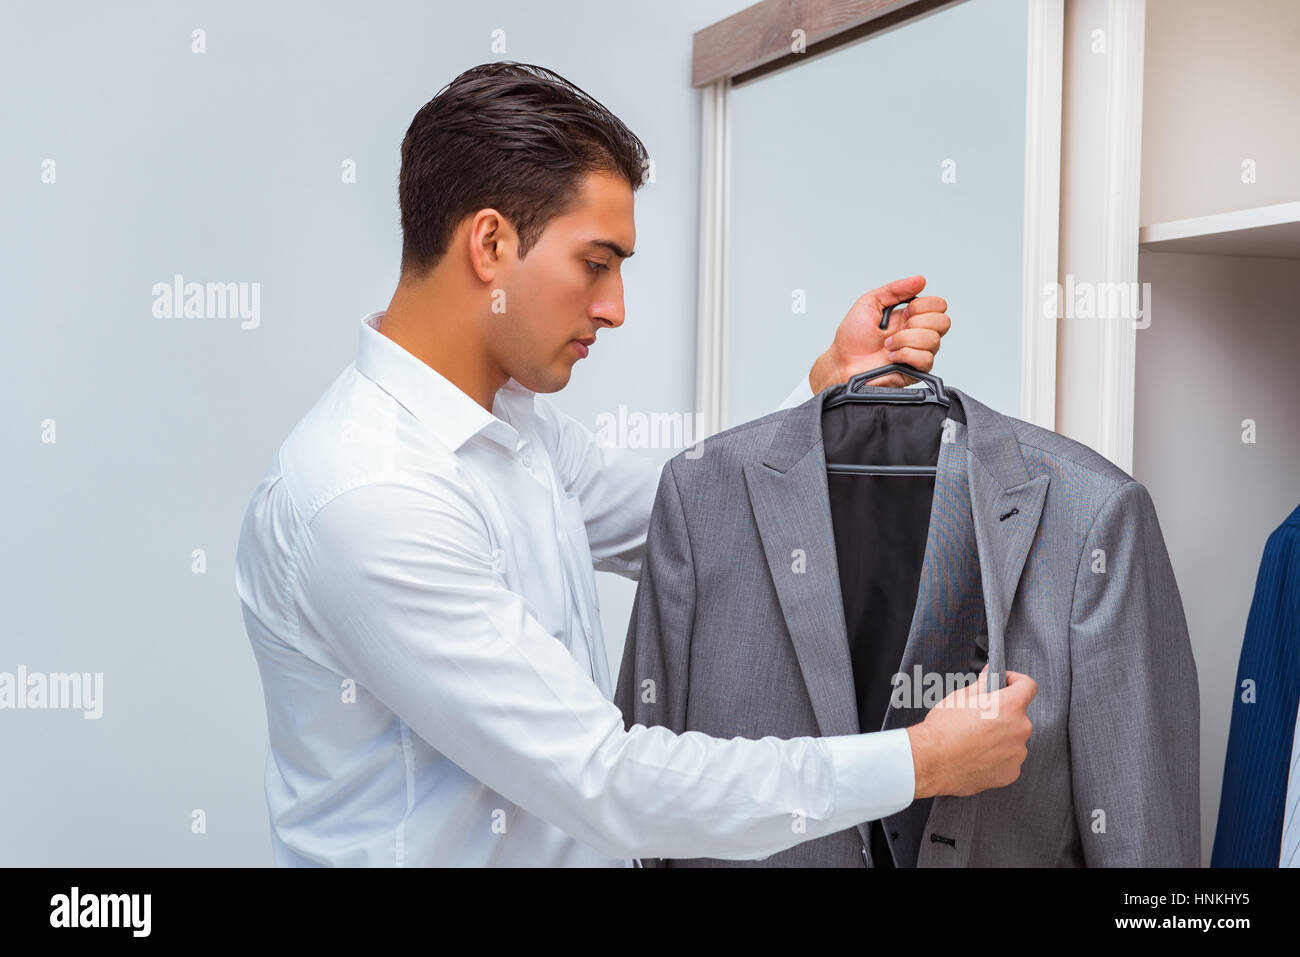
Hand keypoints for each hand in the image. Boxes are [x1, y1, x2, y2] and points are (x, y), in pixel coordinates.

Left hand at [809, 275, 951, 392]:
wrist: (842, 364)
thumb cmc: (851, 339)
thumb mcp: (869, 303)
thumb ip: (895, 290)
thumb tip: (920, 280)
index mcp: (910, 316)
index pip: (939, 305)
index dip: (924, 305)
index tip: (903, 312)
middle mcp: (917, 334)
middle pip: (944, 322)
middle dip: (916, 322)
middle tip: (896, 329)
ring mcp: (918, 353)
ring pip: (933, 340)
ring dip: (905, 339)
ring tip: (887, 345)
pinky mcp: (915, 372)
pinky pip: (926, 359)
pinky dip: (906, 355)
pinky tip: (892, 357)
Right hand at [906, 666, 1036, 799]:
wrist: (932, 762)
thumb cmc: (943, 728)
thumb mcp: (959, 697)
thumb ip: (981, 685)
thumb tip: (989, 676)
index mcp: (1010, 706)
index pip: (1028, 686)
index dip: (1016, 680)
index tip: (1005, 683)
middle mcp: (1020, 729)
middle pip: (1018, 715)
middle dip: (1003, 713)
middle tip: (980, 717)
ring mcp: (1017, 753)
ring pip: (1013, 739)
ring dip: (1001, 736)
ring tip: (975, 740)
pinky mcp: (1011, 773)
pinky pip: (1009, 759)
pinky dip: (997, 757)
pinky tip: (977, 755)